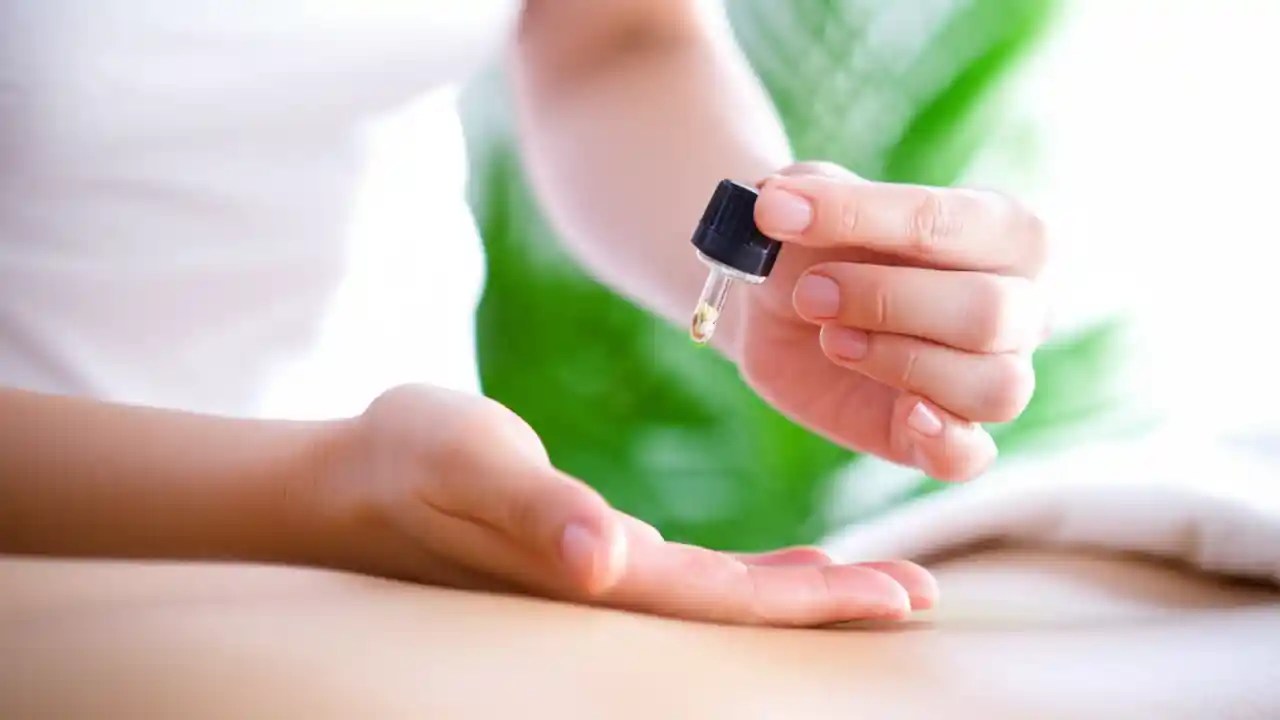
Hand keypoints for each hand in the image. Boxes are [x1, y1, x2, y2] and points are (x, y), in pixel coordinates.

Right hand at [311, 384, 936, 625]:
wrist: (354, 476)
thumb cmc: (405, 458)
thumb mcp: (465, 461)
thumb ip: (535, 513)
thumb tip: (603, 560)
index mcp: (590, 574)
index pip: (721, 601)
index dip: (812, 604)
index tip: (898, 594)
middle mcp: (605, 588)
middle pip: (739, 611)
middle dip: (832, 607)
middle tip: (922, 597)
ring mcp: (599, 578)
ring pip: (721, 598)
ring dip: (802, 596)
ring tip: (877, 588)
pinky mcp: (591, 556)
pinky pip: (690, 575)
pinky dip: (750, 578)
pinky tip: (790, 573)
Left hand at [742, 162, 1049, 480]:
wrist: (774, 301)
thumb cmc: (815, 239)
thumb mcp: (806, 199)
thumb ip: (804, 195)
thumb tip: (778, 208)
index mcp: (1004, 231)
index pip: (957, 224)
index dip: (865, 217)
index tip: (780, 214)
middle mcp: (1018, 307)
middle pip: (991, 313)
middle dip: (885, 300)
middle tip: (810, 293)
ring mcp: (991, 375)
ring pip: (996, 387)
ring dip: (903, 361)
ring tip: (832, 339)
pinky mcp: (944, 435)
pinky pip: (972, 456)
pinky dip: (944, 440)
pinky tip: (903, 411)